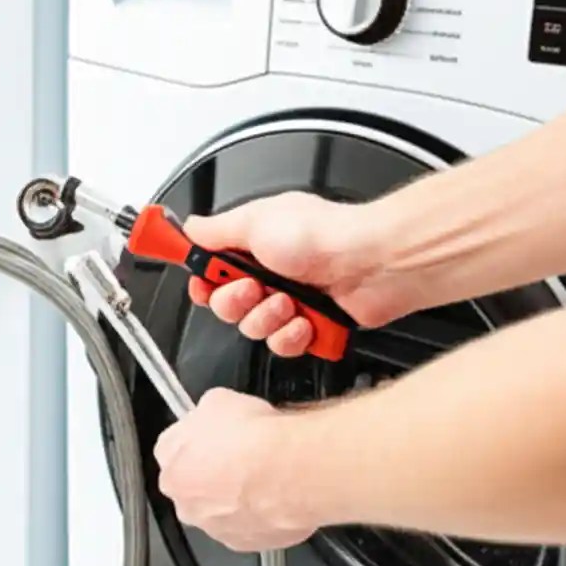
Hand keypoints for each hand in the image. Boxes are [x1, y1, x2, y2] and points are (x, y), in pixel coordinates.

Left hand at [154, 388, 317, 551]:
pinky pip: (249, 527)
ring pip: (221, 510)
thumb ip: (206, 414)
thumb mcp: (218, 400)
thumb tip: (213, 413)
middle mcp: (186, 503)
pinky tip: (275, 496)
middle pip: (195, 485)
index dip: (198, 440)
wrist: (290, 472)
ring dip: (236, 496)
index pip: (173, 451)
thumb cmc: (253, 439)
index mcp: (172, 467)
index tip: (215, 435)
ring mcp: (215, 528)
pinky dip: (260, 514)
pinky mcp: (245, 543)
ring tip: (263, 477)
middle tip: (241, 456)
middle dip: (214, 473)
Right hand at [184, 192, 409, 356]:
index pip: (210, 270)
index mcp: (252, 245)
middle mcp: (270, 273)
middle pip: (226, 306)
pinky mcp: (311, 325)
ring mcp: (291, 300)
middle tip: (252, 287)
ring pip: (253, 329)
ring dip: (266, 319)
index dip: (203, 281)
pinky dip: (292, 336)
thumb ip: (215, 229)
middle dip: (235, 302)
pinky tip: (305, 320)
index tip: (203, 283)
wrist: (375, 263)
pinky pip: (283, 345)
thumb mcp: (255, 220)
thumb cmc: (325, 234)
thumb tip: (189, 228)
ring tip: (287, 301)